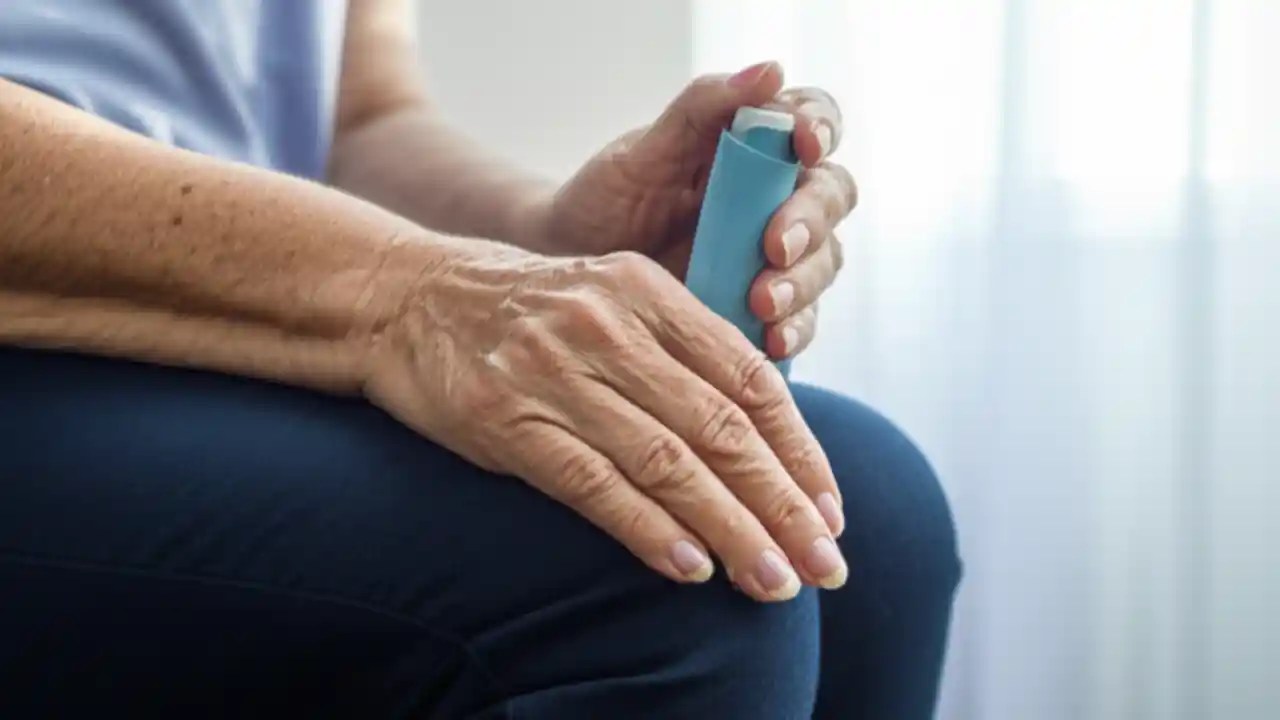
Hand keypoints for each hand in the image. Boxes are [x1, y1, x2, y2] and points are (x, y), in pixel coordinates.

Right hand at [363, 241, 846, 600]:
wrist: (408, 297)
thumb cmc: (527, 311)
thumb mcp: (611, 300)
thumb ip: (681, 352)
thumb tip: (761, 436)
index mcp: (648, 292)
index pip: (749, 379)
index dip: (799, 451)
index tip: (832, 511)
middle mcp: (610, 327)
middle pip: (720, 428)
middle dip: (783, 505)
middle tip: (826, 564)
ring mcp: (556, 374)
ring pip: (667, 462)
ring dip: (731, 529)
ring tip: (775, 582)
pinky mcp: (506, 420)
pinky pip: (592, 483)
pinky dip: (647, 529)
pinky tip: (690, 567)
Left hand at [538, 61, 856, 359]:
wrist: (568, 265)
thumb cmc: (608, 198)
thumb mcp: (643, 152)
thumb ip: (701, 109)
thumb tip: (769, 71)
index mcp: (755, 143)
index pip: (812, 120)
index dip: (820, 127)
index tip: (804, 143)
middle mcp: (777, 195)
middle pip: (829, 196)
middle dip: (809, 220)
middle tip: (774, 245)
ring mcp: (774, 254)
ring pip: (822, 261)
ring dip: (802, 282)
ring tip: (762, 302)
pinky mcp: (765, 307)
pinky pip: (798, 320)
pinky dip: (792, 331)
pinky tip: (770, 341)